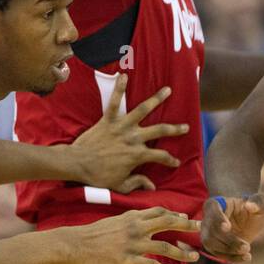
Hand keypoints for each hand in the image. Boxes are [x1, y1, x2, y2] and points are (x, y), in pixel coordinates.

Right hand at [61, 208, 200, 263]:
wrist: (73, 244)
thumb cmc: (90, 236)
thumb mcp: (112, 222)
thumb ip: (127, 222)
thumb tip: (138, 223)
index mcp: (132, 217)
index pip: (159, 212)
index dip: (174, 214)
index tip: (185, 217)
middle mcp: (136, 227)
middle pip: (168, 223)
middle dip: (187, 226)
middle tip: (200, 229)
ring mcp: (133, 243)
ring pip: (166, 247)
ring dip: (183, 252)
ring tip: (195, 257)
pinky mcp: (128, 259)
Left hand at [69, 74, 186, 191]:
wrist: (77, 164)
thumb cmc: (98, 176)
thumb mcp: (120, 185)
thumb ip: (137, 183)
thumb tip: (152, 186)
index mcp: (137, 155)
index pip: (160, 156)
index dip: (170, 160)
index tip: (176, 162)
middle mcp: (133, 138)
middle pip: (159, 130)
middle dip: (174, 129)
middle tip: (186, 127)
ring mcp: (121, 127)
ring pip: (142, 110)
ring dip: (156, 99)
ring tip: (167, 90)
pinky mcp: (108, 119)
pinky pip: (115, 102)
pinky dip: (119, 89)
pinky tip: (124, 76)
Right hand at [200, 191, 263, 261]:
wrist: (251, 222)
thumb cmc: (254, 208)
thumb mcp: (260, 202)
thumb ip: (258, 202)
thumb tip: (250, 205)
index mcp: (216, 203)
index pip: (212, 209)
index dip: (218, 219)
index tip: (227, 227)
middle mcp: (207, 218)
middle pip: (211, 230)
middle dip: (229, 240)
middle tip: (246, 247)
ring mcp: (207, 233)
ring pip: (211, 244)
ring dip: (229, 251)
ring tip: (247, 252)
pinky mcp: (212, 246)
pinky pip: (218, 254)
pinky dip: (232, 257)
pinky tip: (246, 257)